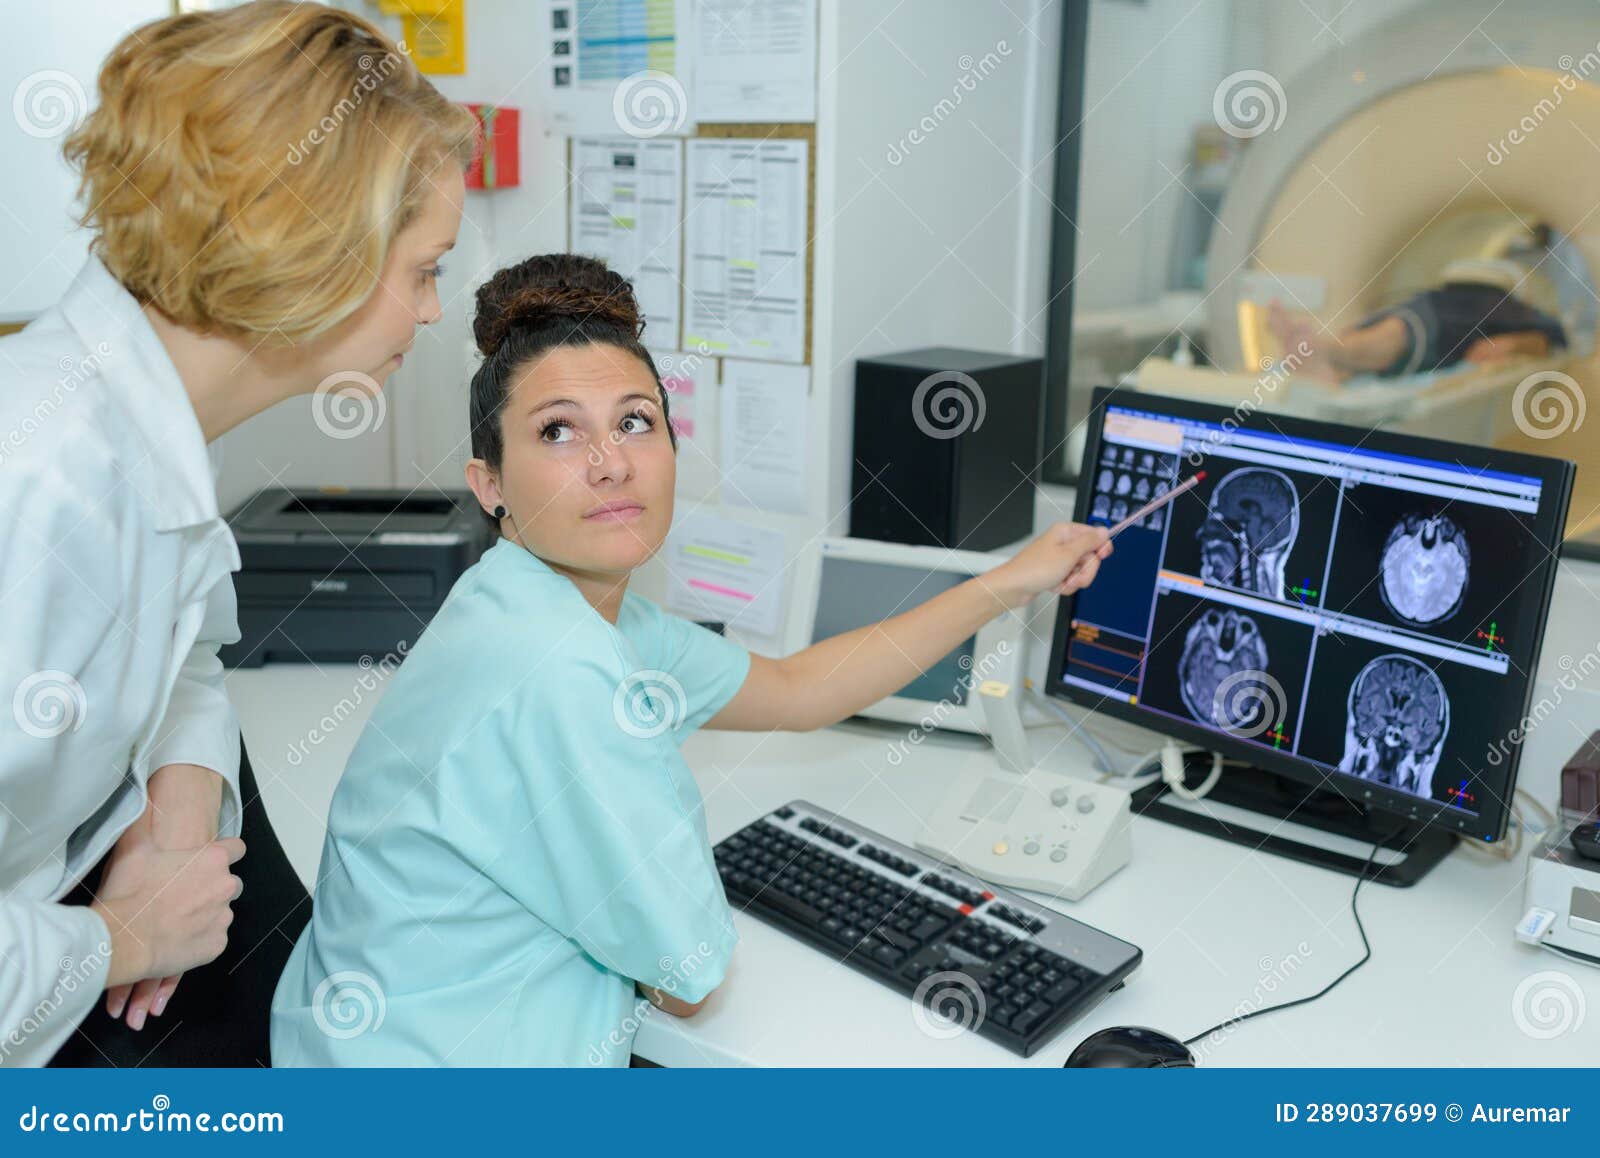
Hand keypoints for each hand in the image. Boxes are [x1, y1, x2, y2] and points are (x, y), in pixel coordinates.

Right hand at [89, 806, 244, 1023]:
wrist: (123, 940)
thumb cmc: (130, 893)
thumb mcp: (134, 848)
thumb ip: (145, 820)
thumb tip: (143, 794)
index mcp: (213, 859)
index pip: (236, 849)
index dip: (223, 853)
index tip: (208, 861)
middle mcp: (226, 886)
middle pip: (229, 882)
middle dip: (211, 887)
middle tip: (182, 895)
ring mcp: (223, 917)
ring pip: (221, 911)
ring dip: (205, 913)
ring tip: (174, 918)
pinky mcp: (218, 944)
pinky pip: (214, 938)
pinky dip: (200, 938)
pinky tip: (177, 937)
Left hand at [984, 521, 1111, 609]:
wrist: (1013, 588)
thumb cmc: (1034, 569)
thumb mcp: (1068, 554)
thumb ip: (1089, 542)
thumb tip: (1104, 531)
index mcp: (1066, 532)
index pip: (1095, 536)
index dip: (1100, 549)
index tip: (1101, 557)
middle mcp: (1063, 543)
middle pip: (1091, 557)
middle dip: (1085, 571)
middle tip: (1072, 574)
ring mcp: (1060, 559)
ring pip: (1082, 572)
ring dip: (1074, 581)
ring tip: (1060, 581)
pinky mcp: (1056, 572)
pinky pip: (1071, 580)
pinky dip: (1065, 586)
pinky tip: (1053, 586)